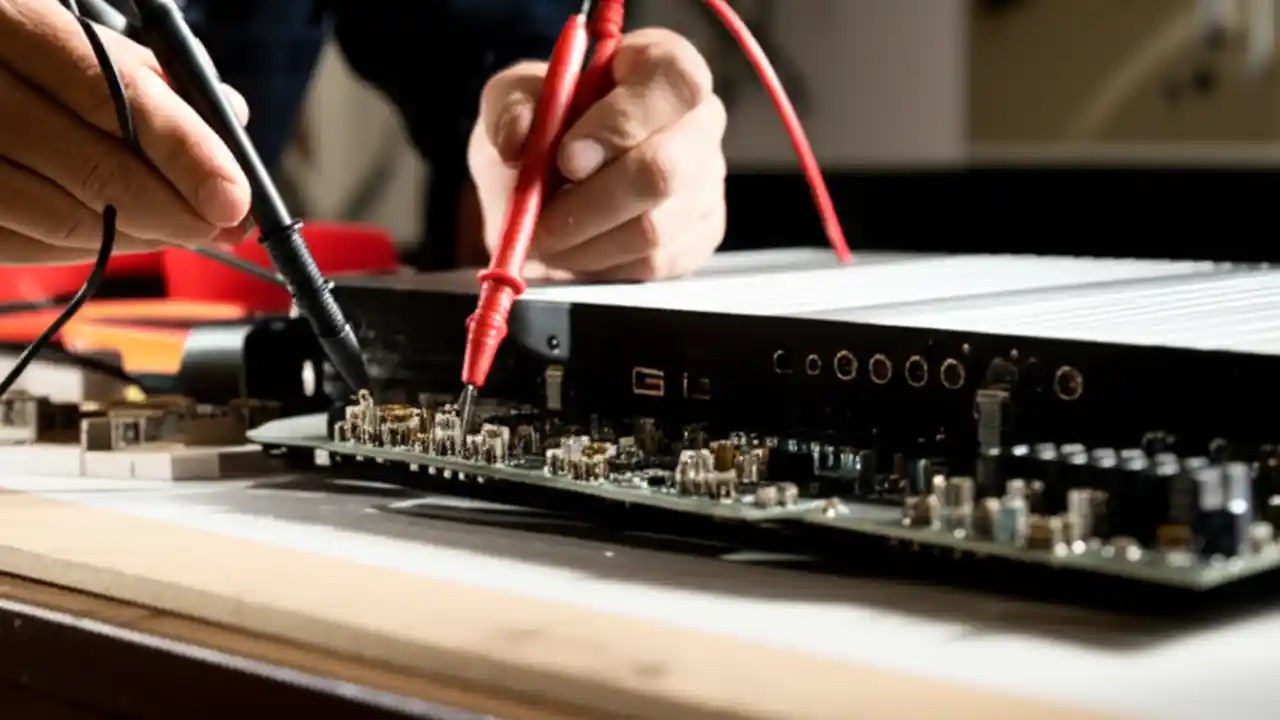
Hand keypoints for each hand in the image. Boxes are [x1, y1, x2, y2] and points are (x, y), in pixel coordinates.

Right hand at [0, 0, 250, 264]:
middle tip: (223, 224)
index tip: (233, 196)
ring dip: (142, 235)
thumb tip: (230, 117)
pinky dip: (91, 248)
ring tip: (187, 229)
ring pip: (63, 219)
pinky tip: (128, 234)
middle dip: (175, 210)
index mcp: (8, 20)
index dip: (186, 153)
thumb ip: (144, 73)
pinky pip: (26, 245)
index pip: (115, 96)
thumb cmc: (15, 47)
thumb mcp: (71, 31)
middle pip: (93, 170)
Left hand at [469, 28, 727, 281]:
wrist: (547, 183)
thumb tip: (518, 141)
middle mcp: (700, 119)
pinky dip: (601, 265)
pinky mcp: (701, 234)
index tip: (566, 158)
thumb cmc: (541, 129)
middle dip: (588, 204)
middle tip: (539, 221)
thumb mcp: (512, 99)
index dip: (622, 122)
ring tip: (546, 238)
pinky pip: (654, 263)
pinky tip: (576, 250)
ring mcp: (707, 181)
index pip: (673, 82)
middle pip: (664, 169)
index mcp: (662, 66)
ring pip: (653, 228)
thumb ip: (511, 109)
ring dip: (584, 242)